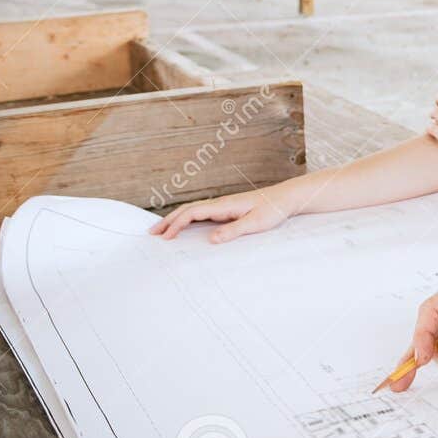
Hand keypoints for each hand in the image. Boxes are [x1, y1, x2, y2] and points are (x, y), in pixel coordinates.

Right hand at [148, 187, 296, 242]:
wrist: (286, 198)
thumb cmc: (273, 209)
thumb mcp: (255, 223)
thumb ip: (234, 231)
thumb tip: (211, 239)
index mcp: (224, 205)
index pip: (192, 213)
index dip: (176, 224)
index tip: (165, 237)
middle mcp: (220, 203)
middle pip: (187, 210)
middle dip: (168, 221)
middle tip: (151, 233)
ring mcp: (223, 206)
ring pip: (193, 211)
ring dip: (175, 220)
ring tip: (161, 230)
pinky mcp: (227, 210)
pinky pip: (201, 214)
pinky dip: (187, 220)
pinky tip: (185, 227)